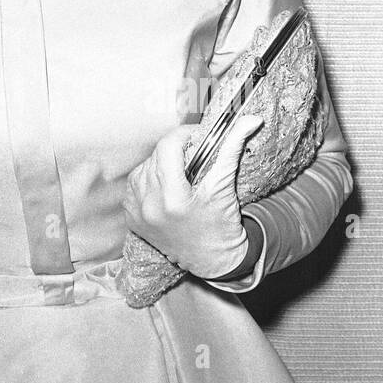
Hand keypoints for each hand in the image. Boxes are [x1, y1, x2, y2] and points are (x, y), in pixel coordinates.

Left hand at [120, 114, 264, 280]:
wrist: (212, 262)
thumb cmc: (222, 224)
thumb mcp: (225, 186)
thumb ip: (233, 148)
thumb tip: (251, 120)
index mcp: (172, 198)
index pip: (168, 146)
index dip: (184, 135)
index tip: (197, 137)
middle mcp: (149, 205)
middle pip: (155, 156)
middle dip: (174, 152)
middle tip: (192, 159)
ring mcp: (137, 213)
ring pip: (143, 168)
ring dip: (160, 166)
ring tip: (179, 176)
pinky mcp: (131, 217)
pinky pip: (135, 185)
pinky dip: (149, 182)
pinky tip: (165, 189)